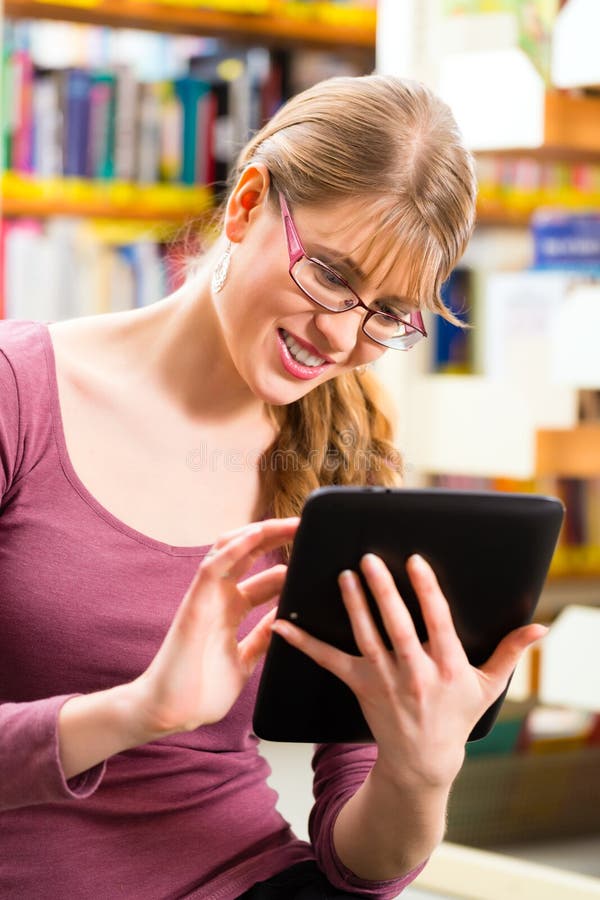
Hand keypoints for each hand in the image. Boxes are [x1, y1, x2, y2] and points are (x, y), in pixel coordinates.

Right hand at [130, 518, 298, 740]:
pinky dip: (234, 548)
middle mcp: (219, 598)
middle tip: (305, 527)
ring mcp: (205, 597)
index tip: (312, 558)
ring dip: (259, 533)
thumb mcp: (244, 661)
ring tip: (288, 523)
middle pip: (249, 555)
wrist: (171, 713)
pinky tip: (255, 536)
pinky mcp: (194, 603)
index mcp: (231, 611)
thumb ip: (261, 638)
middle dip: (276, 538)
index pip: (263, 579)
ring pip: (230, 549)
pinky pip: (213, 566)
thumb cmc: (201, 692)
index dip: (287, 566)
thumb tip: (284, 621)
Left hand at [271, 553, 546, 790]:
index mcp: (446, 666)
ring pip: (365, 636)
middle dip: (383, 591)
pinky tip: (283, 624)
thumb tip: (540, 628)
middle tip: (370, 559)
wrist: (422, 761)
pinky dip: (304, 642)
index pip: (436, 621)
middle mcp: (413, 672)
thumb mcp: (488, 686)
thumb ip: (509, 652)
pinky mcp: (359, 686)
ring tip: (345, 575)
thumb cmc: (457, 715)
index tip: (415, 560)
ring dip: (353, 605)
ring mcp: (384, 680)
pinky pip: (329, 661)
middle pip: (396, 626)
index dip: (426, 590)